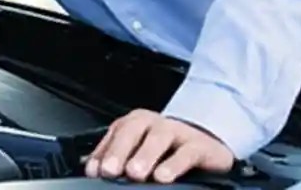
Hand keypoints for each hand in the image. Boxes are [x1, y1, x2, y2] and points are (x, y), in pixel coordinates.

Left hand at [85, 110, 233, 183]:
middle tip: (110, 171)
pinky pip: (186, 153)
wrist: (209, 148)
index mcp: (133, 124)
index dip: (101, 153)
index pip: (113, 136)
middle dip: (118, 152)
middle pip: (131, 132)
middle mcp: (153, 124)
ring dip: (144, 156)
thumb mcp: (139, 153)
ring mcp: (177, 131)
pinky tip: (163, 177)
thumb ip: (117, 159)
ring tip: (135, 174)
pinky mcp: (200, 146)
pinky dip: (174, 165)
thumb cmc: (167, 152)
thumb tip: (92, 168)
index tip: (94, 171)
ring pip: (157, 139)